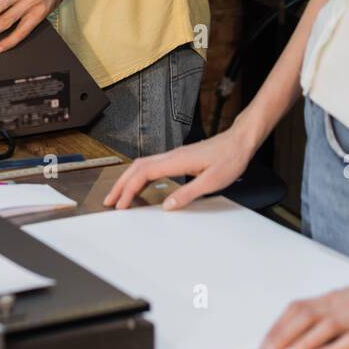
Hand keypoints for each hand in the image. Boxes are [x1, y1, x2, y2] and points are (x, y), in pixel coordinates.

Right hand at [103, 125, 255, 209]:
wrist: (239, 142)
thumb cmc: (229, 159)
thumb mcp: (212, 181)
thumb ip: (188, 194)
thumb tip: (166, 206)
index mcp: (176, 160)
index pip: (143, 173)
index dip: (129, 189)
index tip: (121, 205)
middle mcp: (171, 155)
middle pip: (136, 167)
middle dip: (120, 184)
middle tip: (109, 201)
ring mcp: (174, 155)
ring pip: (142, 165)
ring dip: (128, 179)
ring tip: (119, 196)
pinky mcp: (178, 158)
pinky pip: (152, 166)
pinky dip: (140, 176)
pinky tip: (140, 185)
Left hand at [257, 274, 348, 348]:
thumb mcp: (347, 302)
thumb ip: (326, 313)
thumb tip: (300, 329)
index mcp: (331, 300)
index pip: (297, 309)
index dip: (277, 327)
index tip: (263, 345)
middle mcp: (338, 306)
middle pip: (303, 318)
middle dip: (281, 337)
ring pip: (322, 329)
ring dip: (299, 344)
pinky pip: (348, 341)